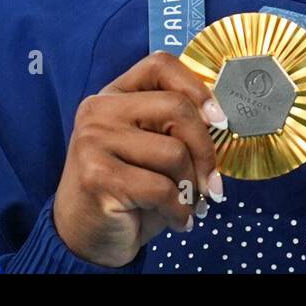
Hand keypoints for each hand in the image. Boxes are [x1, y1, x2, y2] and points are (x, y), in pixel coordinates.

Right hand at [53, 51, 227, 266]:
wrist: (85, 239)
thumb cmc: (129, 192)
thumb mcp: (152, 150)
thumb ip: (176, 127)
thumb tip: (221, 121)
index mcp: (115, 94)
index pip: (161, 65)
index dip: (197, 87)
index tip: (219, 119)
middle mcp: (99, 110)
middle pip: (176, 108)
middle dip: (206, 149)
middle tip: (212, 182)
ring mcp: (94, 141)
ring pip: (174, 152)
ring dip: (191, 186)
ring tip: (188, 203)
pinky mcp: (97, 177)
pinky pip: (161, 188)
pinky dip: (180, 209)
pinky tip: (178, 220)